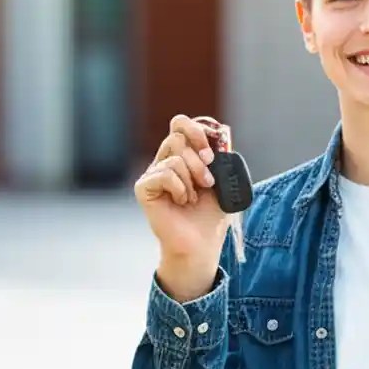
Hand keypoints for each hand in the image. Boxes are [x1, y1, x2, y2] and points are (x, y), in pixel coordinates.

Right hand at [134, 115, 230, 300]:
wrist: (201, 243)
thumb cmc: (211, 214)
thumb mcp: (224, 179)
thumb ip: (221, 154)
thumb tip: (221, 130)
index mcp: (183, 154)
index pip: (182, 124)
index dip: (198, 129)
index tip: (213, 150)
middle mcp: (165, 159)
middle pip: (178, 135)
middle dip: (199, 157)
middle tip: (208, 180)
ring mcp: (153, 173)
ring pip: (175, 156)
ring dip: (192, 179)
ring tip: (193, 199)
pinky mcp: (144, 187)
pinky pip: (165, 174)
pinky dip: (180, 188)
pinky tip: (181, 202)